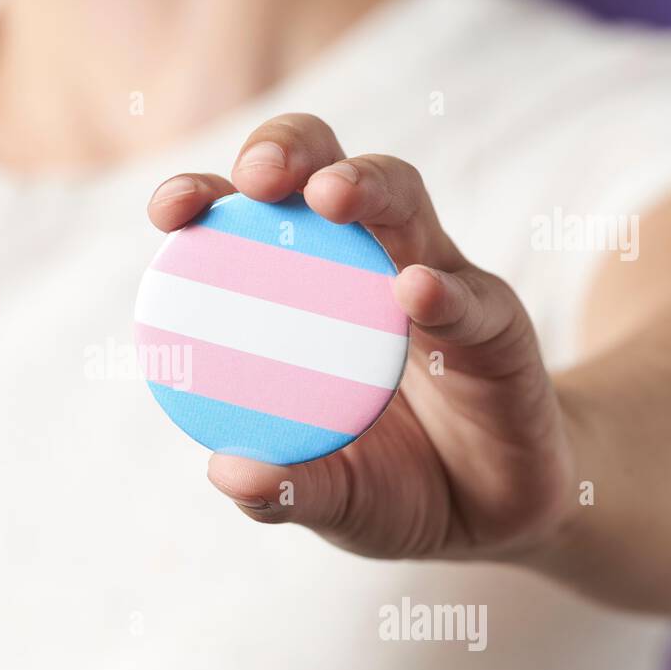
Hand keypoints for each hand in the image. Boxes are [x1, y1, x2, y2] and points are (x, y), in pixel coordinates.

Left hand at [146, 113, 575, 561]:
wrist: (489, 518)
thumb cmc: (391, 485)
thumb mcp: (331, 497)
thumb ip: (284, 488)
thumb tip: (224, 472)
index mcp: (307, 296)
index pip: (251, 223)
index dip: (207, 198)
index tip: (169, 211)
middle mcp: (369, 271)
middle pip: (328, 172)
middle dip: (289, 150)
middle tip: (258, 176)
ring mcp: (440, 286)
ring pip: (406, 204)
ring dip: (368, 186)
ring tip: (329, 196)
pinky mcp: (500, 328)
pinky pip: (473, 300)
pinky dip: (443, 292)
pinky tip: (414, 293)